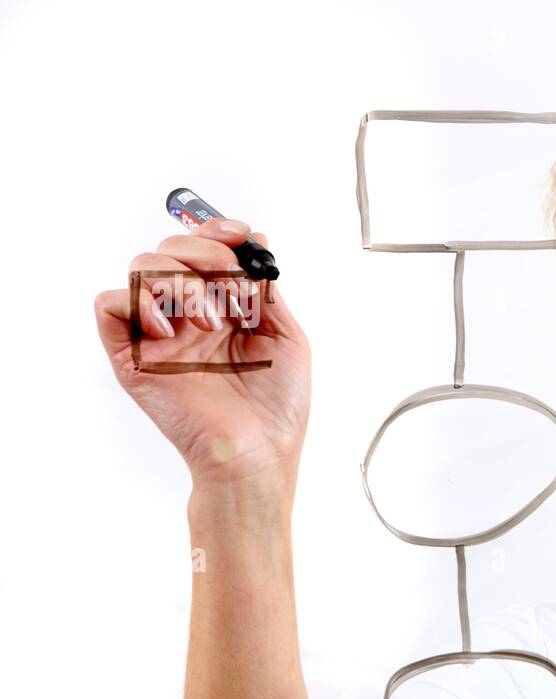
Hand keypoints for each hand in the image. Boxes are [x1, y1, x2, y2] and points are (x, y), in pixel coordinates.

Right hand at [94, 218, 310, 491]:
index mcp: (222, 308)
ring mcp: (158, 335)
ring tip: (211, 322)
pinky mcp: (133, 357)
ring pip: (143, 268)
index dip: (216, 231)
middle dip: (205, 254)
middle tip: (232, 290)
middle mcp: (186, 317)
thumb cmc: (277, 408)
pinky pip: (109, 305)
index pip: (203, 249)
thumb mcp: (288, 337)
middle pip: (171, 249)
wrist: (259, 453)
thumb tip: (255, 245)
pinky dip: (137, 302)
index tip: (240, 236)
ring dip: (182, 282)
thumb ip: (267, 290)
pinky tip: (170, 331)